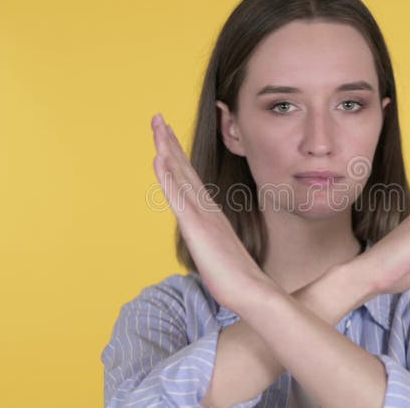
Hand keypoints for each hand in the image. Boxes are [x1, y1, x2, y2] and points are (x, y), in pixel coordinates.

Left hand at [151, 113, 269, 308]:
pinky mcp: (197, 227)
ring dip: (167, 149)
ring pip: (181, 175)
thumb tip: (211, 239)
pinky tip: (159, 158)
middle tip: (157, 117)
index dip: (177, 155)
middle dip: (169, 142)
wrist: (252, 292)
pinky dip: (168, 175)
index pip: (190, 179)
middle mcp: (206, 208)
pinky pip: (179, 196)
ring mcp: (202, 216)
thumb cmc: (239, 278)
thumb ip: (215, 240)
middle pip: (184, 169)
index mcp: (210, 213)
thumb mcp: (221, 253)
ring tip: (157, 126)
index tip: (167, 136)